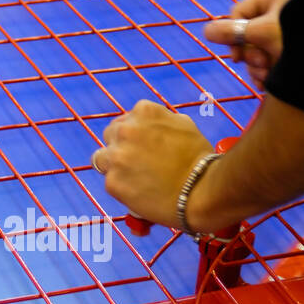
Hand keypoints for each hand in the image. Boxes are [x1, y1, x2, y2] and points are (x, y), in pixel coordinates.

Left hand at [92, 100, 213, 229]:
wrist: (201, 190)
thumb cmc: (198, 158)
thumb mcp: (183, 124)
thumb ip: (159, 121)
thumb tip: (150, 126)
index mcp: (143, 111)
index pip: (126, 120)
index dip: (134, 136)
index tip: (143, 147)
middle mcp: (125, 130)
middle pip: (110, 136)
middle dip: (121, 147)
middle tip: (137, 163)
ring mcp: (117, 156)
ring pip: (101, 159)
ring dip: (113, 166)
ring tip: (133, 178)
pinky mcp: (113, 182)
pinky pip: (110, 183)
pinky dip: (122, 188)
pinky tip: (139, 192)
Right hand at [206, 0, 295, 89]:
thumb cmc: (300, 40)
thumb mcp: (262, 34)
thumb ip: (232, 32)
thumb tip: (206, 31)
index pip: (239, 12)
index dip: (233, 35)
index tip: (236, 56)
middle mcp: (281, 10)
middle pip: (248, 33)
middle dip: (250, 55)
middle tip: (260, 65)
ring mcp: (288, 30)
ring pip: (258, 49)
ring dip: (257, 67)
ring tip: (267, 75)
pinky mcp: (294, 50)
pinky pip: (271, 59)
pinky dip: (267, 73)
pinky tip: (269, 83)